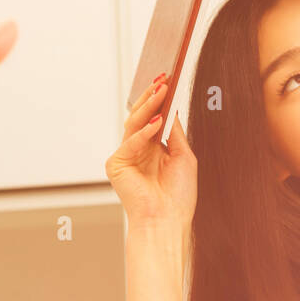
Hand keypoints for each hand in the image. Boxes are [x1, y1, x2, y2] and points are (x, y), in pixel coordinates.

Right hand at [105, 74, 196, 232]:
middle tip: (162, 80)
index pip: (153, 117)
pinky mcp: (116, 164)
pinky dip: (144, 132)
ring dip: (148, 106)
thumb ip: (175, 132)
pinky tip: (156, 123)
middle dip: (152, 97)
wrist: (168, 220)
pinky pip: (130, 142)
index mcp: (153, 148)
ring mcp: (126, 156)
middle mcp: (138, 150)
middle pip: (142, 117)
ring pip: (134, 124)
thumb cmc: (178, 196)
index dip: (159, 100)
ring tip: (160, 91)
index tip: (168, 80)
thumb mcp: (184, 156)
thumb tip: (171, 107)